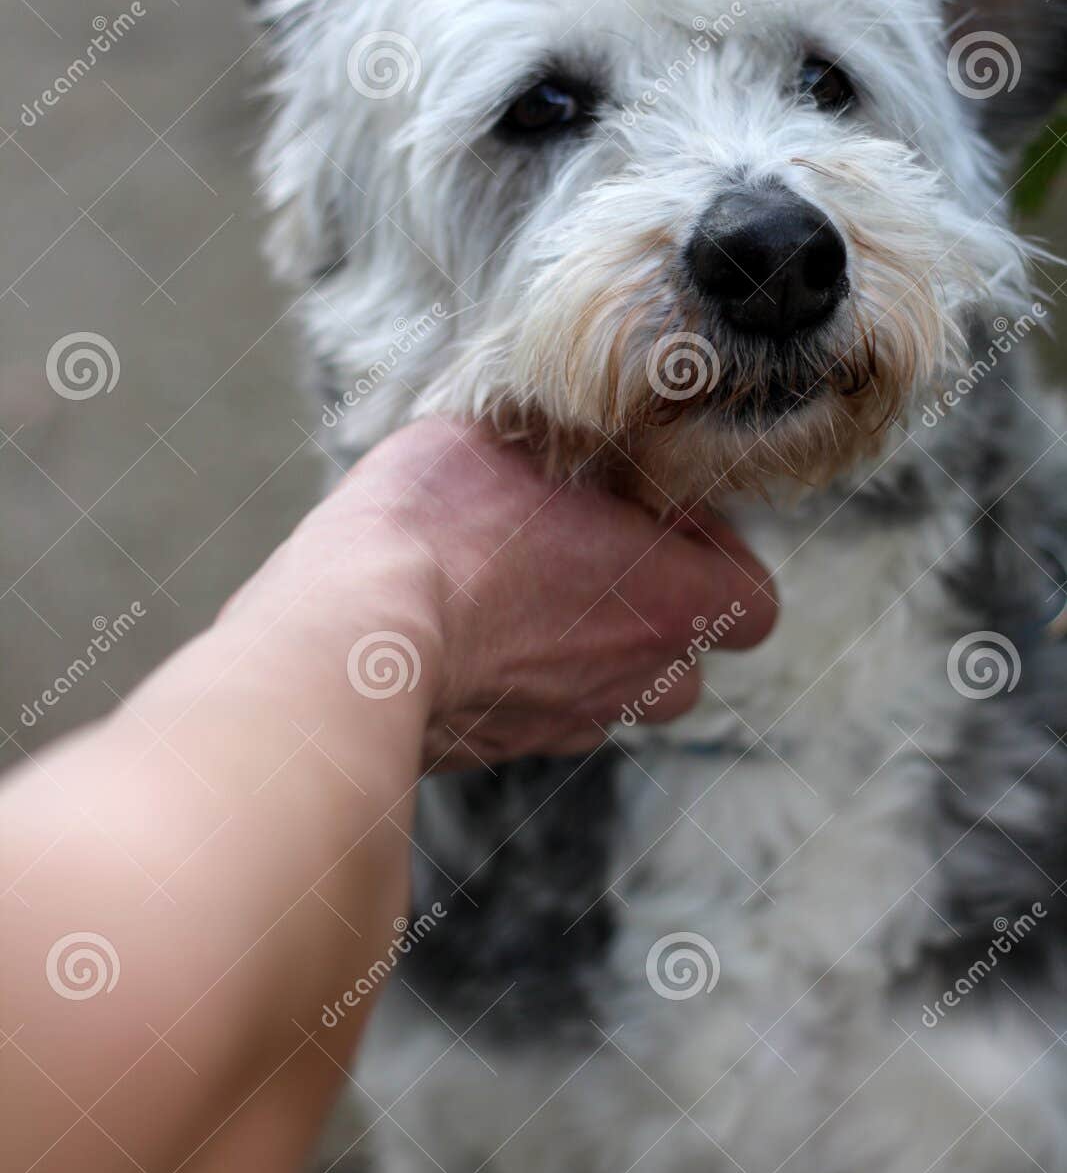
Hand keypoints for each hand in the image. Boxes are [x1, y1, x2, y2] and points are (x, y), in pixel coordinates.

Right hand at [228, 418, 775, 766]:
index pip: (754, 601)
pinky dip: (523, 678)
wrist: (351, 643)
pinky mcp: (503, 748)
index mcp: (670, 599)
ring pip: (614, 692)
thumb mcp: (506, 435)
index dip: (713, 550)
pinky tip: (467, 628)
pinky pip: (541, 713)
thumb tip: (564, 424)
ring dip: (592, 649)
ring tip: (525, 591)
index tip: (650, 510)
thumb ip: (560, 440)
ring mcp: (569, 722)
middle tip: (588, 551)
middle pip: (686, 659)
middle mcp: (637, 676)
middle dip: (651, 608)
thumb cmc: (439, 529)